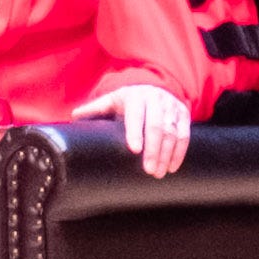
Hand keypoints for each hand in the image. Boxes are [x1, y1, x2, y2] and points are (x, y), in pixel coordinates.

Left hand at [74, 82, 190, 178]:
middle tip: (149, 170)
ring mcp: (172, 107)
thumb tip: (73, 117)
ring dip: (167, 154)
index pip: (136, 116)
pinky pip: (184, 135)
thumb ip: (94, 109)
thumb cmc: (126, 99)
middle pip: (157, 127)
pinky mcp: (184, 114)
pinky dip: (179, 152)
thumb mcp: (110, 100)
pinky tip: (172, 166)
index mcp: (135, 96)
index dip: (136, 133)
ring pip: (172, 133)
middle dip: (153, 150)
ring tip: (159, 172)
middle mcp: (156, 100)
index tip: (134, 150)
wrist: (153, 86)